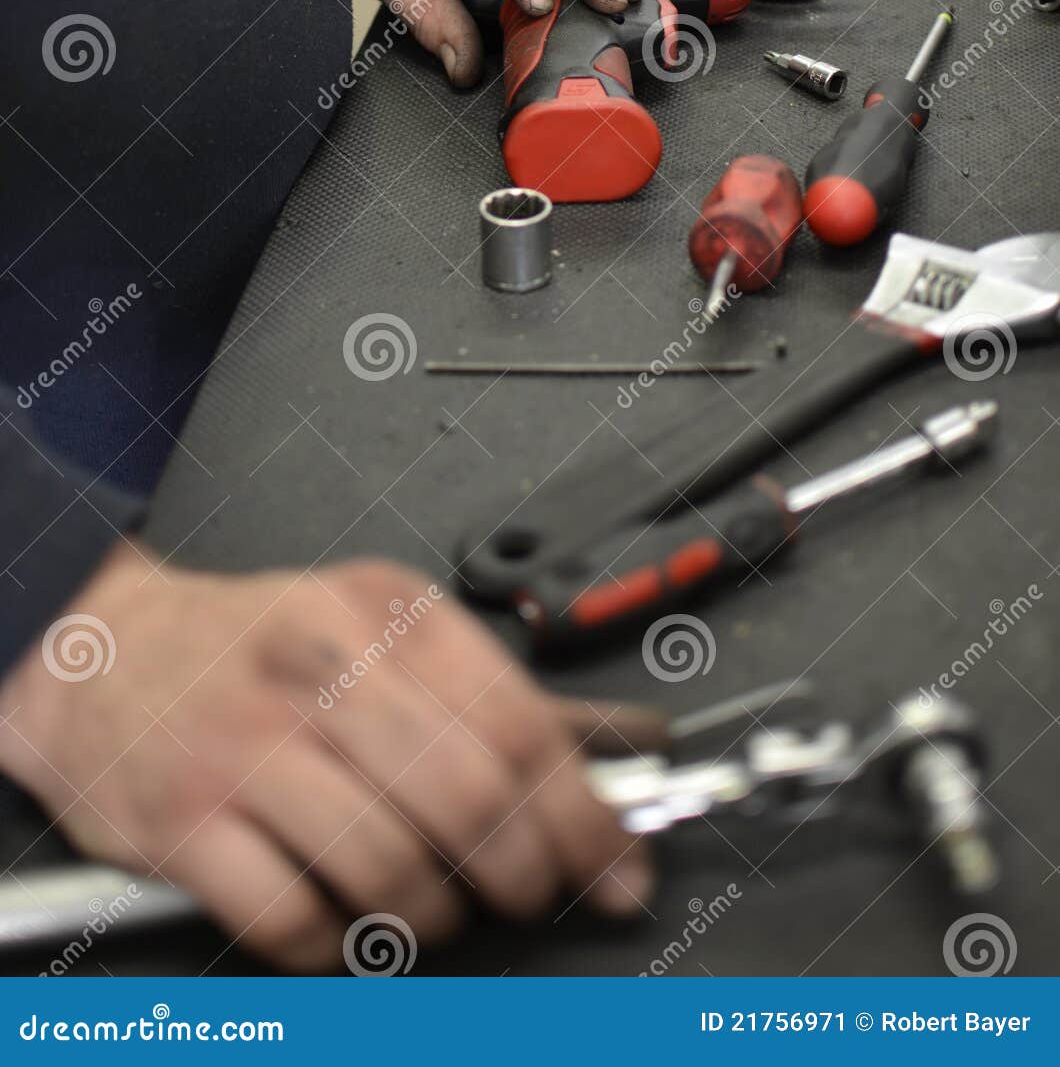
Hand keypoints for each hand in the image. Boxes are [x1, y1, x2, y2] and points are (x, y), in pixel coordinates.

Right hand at [0, 544, 654, 969]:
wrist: (104, 653)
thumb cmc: (260, 648)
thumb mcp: (375, 626)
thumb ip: (481, 692)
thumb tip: (607, 765)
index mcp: (386, 612)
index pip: (520, 724)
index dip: (585, 815)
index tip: (618, 869)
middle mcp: (321, 669)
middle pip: (468, 799)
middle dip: (522, 874)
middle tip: (524, 896)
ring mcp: (247, 745)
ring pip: (390, 868)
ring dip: (431, 916)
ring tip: (426, 907)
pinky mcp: (184, 822)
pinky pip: (294, 922)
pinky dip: (336, 944)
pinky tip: (339, 918)